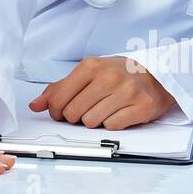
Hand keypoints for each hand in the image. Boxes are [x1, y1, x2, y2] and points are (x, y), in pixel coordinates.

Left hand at [28, 56, 175, 129]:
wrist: (156, 74)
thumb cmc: (118, 74)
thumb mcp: (87, 73)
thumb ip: (59, 88)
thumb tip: (36, 105)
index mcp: (91, 66)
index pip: (59, 99)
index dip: (56, 111)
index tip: (62, 111)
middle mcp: (108, 77)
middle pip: (73, 114)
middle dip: (75, 117)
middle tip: (86, 110)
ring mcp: (126, 92)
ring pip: (91, 123)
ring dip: (94, 121)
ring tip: (103, 110)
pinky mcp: (141, 107)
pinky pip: (112, 127)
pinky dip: (111, 124)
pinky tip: (117, 113)